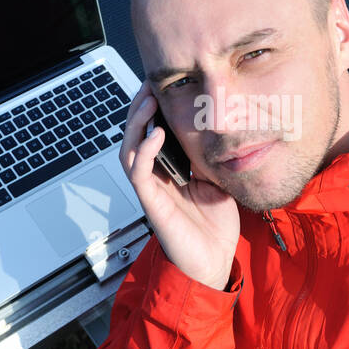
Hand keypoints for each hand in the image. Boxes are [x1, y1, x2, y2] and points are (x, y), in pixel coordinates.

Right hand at [119, 80, 240, 289]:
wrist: (214, 263)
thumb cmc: (214, 227)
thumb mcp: (218, 180)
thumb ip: (211, 157)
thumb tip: (218, 128)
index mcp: (169, 170)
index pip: (152, 132)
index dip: (152, 108)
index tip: (162, 84)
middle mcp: (155, 177)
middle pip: (134, 135)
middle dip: (139, 107)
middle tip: (150, 84)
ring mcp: (151, 189)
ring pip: (129, 149)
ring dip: (136, 123)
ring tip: (148, 101)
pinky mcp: (152, 203)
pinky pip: (138, 172)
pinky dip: (144, 151)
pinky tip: (155, 134)